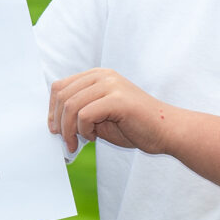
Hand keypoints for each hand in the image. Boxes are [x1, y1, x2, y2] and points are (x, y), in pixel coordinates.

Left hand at [48, 69, 179, 154]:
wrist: (166, 131)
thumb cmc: (135, 126)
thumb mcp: (101, 115)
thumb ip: (80, 111)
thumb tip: (54, 122)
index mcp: (98, 76)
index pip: (60, 86)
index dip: (52, 109)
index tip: (56, 129)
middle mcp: (103, 76)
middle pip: (63, 95)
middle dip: (58, 122)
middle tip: (65, 141)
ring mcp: (111, 85)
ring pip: (71, 105)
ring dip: (69, 130)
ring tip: (76, 143)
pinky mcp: (117, 99)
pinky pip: (85, 115)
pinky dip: (83, 131)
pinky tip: (94, 138)